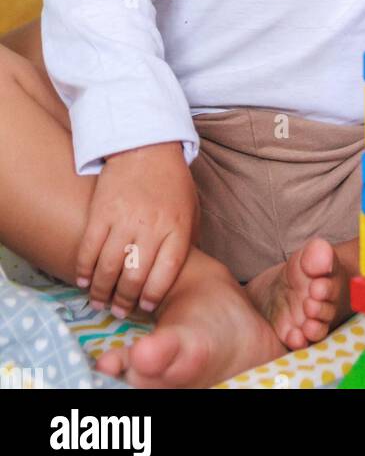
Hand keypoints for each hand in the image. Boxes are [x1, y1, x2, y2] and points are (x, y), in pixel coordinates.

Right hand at [76, 142, 199, 316]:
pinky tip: (83, 280)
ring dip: (102, 291)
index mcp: (177, 227)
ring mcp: (124, 219)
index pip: (165, 274)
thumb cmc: (171, 181)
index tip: (146, 305)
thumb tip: (176, 274)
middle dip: (125, 300)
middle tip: (119, 311)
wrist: (146, 144)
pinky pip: (89, 248)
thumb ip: (186, 240)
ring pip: (109, 267)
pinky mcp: (101, 211)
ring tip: (99, 302)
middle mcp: (151, 226)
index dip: (153, 295)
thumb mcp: (191, 209)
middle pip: (135, 276)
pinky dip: (84, 269)